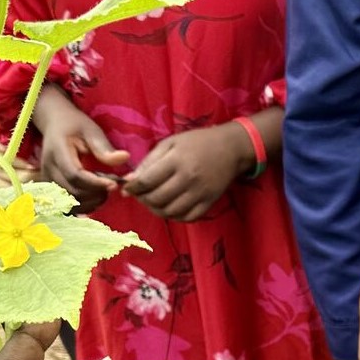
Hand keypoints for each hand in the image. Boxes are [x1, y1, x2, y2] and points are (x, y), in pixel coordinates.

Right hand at [33, 84, 129, 212]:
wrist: (55, 123)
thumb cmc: (75, 125)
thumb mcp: (92, 131)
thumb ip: (104, 148)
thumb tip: (124, 158)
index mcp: (58, 152)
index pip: (74, 175)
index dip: (95, 183)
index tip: (115, 185)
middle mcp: (48, 168)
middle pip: (71, 191)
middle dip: (95, 193)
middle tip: (112, 186)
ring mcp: (47, 179)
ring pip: (68, 202)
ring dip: (91, 201)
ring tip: (105, 190)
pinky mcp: (50, 187)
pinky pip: (66, 204)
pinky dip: (83, 205)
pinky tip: (95, 197)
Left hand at [122, 123, 253, 221]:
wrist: (231, 148)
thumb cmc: (198, 142)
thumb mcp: (171, 143)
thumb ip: (150, 161)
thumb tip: (129, 179)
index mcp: (176, 160)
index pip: (147, 181)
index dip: (132, 187)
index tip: (128, 188)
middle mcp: (188, 178)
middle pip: (157, 199)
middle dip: (143, 199)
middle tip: (141, 195)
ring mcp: (200, 193)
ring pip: (170, 212)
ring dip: (156, 210)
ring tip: (153, 202)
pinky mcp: (209, 202)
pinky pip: (188, 218)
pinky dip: (175, 217)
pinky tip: (170, 207)